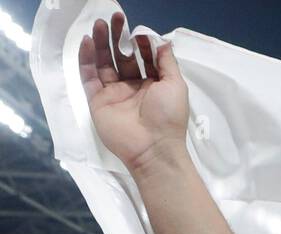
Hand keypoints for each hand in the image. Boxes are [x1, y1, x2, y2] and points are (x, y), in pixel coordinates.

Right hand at [78, 12, 188, 173]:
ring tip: (100, 24)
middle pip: (121, 57)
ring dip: (101, 43)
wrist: (153, 149)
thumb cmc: (168, 117)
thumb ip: (167, 62)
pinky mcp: (97, 101)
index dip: (140, 44)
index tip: (138, 32)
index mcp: (152, 85)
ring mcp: (113, 94)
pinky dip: (86, 59)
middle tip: (115, 19)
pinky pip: (89, 77)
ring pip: (103, 63)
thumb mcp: (175, 85)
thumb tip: (162, 41)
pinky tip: (87, 42)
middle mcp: (132, 88)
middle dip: (118, 37)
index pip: (142, 58)